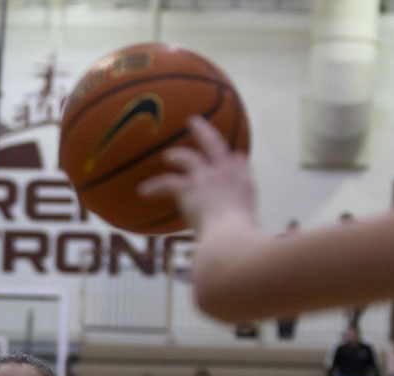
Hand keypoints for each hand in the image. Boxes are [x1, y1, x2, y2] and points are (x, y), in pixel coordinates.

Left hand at [137, 116, 256, 233]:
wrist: (230, 236)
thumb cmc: (241, 237)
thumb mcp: (249, 222)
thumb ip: (244, 212)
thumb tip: (239, 217)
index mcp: (243, 183)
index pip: (240, 163)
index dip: (234, 159)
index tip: (234, 156)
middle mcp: (226, 173)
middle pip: (214, 143)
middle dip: (203, 130)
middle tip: (193, 121)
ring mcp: (207, 176)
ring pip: (187, 157)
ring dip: (176, 155)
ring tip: (167, 156)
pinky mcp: (189, 186)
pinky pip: (167, 182)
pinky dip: (154, 187)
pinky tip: (144, 191)